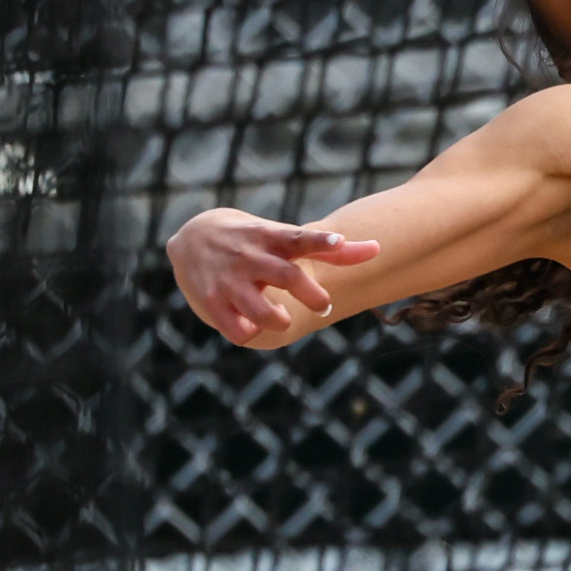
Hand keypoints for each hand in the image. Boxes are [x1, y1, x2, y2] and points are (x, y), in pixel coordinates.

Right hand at [166, 209, 379, 344]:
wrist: (192, 236)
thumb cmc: (256, 241)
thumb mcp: (286, 238)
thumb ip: (332, 250)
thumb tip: (378, 249)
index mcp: (274, 239)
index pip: (300, 238)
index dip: (322, 242)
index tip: (339, 241)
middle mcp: (252, 257)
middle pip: (288, 277)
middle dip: (312, 296)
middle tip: (324, 306)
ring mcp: (230, 280)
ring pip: (261, 310)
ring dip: (278, 320)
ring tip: (282, 317)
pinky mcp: (212, 301)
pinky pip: (235, 328)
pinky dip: (248, 333)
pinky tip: (252, 327)